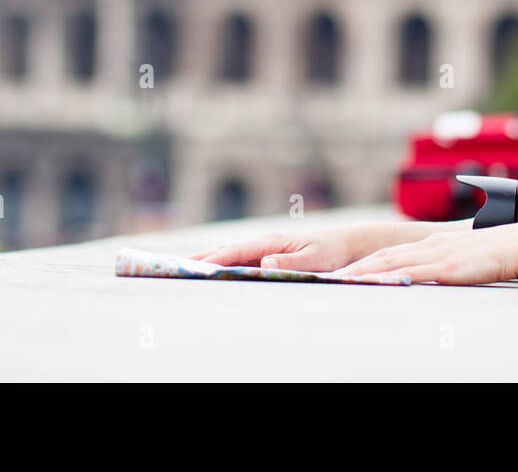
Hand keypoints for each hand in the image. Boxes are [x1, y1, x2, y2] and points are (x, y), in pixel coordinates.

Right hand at [187, 224, 376, 272]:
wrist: (344, 244)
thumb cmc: (331, 252)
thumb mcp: (315, 260)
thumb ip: (291, 264)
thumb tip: (263, 264)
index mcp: (271, 242)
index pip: (234, 252)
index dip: (212, 259)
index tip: (192, 266)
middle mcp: (264, 244)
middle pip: (226, 251)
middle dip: (201, 258)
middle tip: (173, 268)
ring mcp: (264, 249)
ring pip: (230, 256)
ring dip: (208, 262)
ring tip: (183, 270)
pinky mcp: (268, 256)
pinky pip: (240, 262)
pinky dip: (223, 266)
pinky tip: (212, 274)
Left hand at [333, 224, 517, 284]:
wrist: (517, 241)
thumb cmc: (494, 251)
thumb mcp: (462, 255)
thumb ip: (443, 262)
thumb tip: (431, 273)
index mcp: (430, 243)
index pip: (391, 252)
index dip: (366, 261)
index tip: (347, 271)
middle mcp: (428, 246)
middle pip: (384, 256)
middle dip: (358, 267)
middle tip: (334, 276)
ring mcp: (437, 256)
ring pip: (393, 263)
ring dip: (368, 272)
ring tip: (346, 280)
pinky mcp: (447, 267)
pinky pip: (415, 273)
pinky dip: (394, 278)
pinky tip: (381, 283)